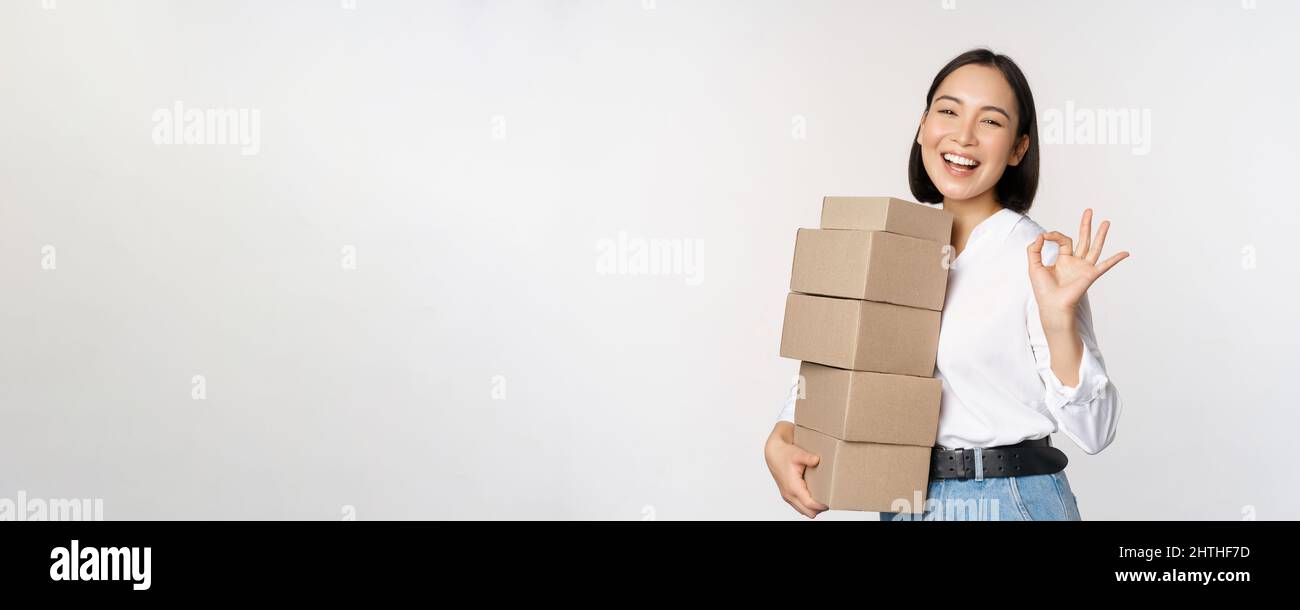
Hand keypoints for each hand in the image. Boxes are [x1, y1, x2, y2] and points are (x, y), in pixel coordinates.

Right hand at [765, 424, 828, 518]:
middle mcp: (789, 494)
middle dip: (819, 508)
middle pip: (808, 512)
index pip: (809, 504)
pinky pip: (799, 507)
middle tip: (829, 499)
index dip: (821, 505)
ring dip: (813, 508)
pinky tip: (813, 495)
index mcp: (792, 486)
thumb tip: (817, 460)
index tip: (831, 501)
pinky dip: (807, 505)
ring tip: (822, 497)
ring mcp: (787, 497)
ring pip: (804, 511)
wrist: (773, 454)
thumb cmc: (785, 454)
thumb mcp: (797, 454)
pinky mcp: (787, 496)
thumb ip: (807, 458)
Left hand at [1027, 208, 1129, 322]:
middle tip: (1089, 211)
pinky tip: (1126, 253)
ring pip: (1094, 247)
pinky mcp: (1090, 275)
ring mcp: (1084, 268)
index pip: (1063, 240)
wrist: (1052, 304)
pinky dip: (1116, 259)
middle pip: (1083, 239)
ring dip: (1100, 235)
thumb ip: (1034, 249)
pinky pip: (1105, 265)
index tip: (1045, 237)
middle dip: (1085, 225)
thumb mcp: (1034, 266)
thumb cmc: (1043, 289)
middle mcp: (1075, 262)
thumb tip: (1040, 235)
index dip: (1054, 235)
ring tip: (1106, 222)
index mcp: (1063, 259)